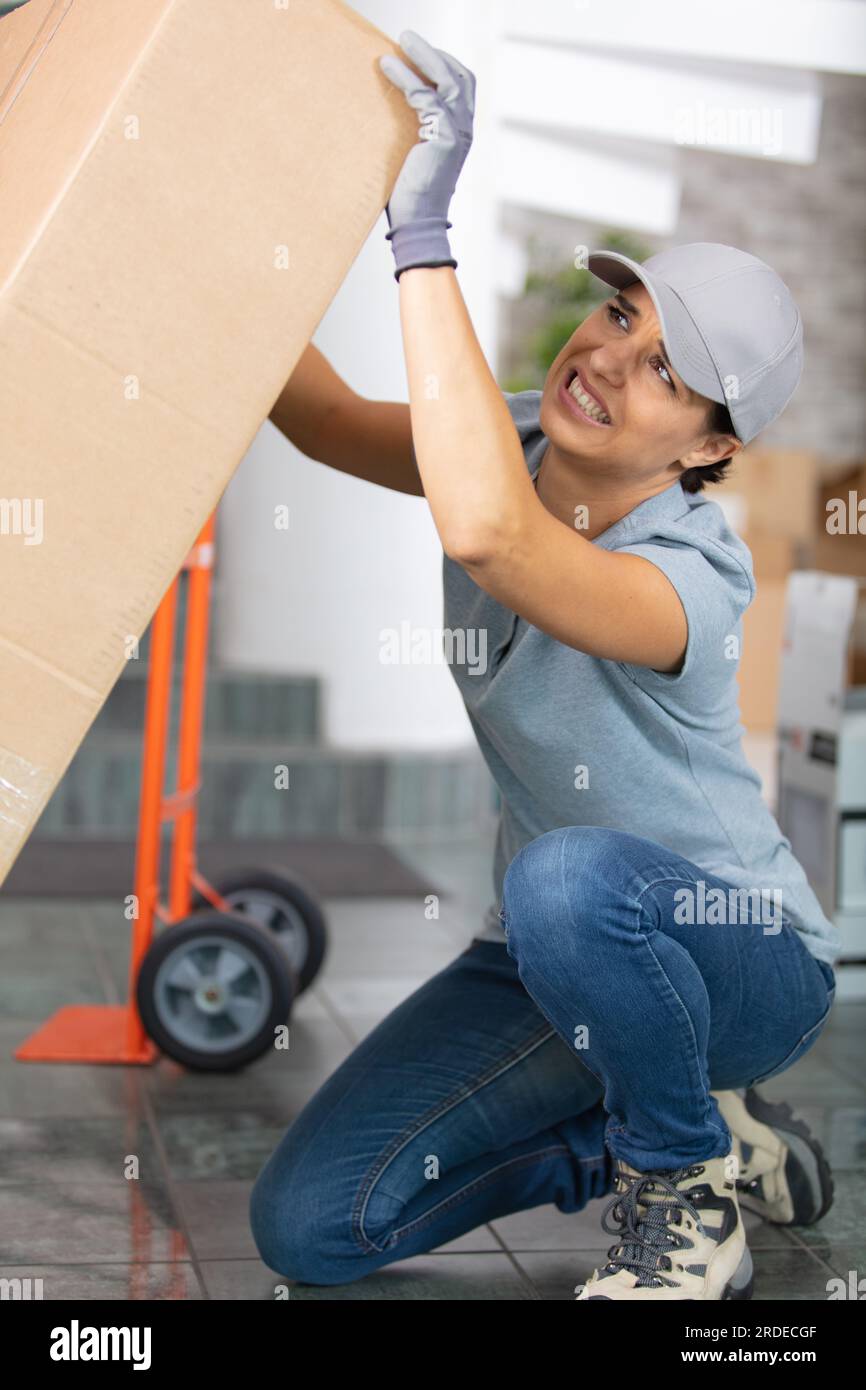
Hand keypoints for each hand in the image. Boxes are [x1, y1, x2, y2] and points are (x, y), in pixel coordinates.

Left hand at [378, 30, 475, 280]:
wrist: (417, 224)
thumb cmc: (411, 196)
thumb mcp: (415, 155)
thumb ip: (415, 130)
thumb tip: (393, 107)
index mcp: (462, 133)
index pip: (462, 85)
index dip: (444, 63)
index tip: (419, 51)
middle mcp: (466, 130)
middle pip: (459, 76)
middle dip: (435, 54)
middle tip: (408, 38)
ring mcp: (458, 133)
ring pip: (446, 80)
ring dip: (422, 57)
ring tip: (400, 42)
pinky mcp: (444, 137)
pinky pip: (425, 97)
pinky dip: (406, 78)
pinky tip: (387, 67)